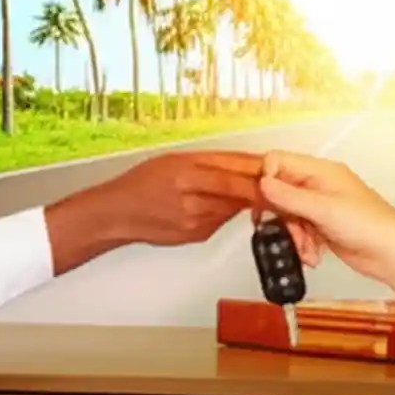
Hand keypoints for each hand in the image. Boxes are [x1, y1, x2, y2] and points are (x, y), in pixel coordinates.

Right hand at [111, 150, 263, 244]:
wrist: (119, 214)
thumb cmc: (142, 183)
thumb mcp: (174, 159)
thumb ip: (211, 161)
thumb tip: (244, 161)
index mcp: (185, 173)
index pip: (232, 174)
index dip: (257, 172)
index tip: (274, 167)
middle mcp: (191, 199)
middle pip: (237, 194)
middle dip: (259, 187)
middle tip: (275, 181)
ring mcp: (195, 221)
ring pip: (233, 207)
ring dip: (244, 199)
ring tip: (249, 188)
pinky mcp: (197, 235)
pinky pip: (221, 219)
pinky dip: (226, 210)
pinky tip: (219, 203)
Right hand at [258, 150, 394, 281]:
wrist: (392, 254)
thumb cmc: (369, 225)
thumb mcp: (323, 208)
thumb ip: (289, 196)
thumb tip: (262, 183)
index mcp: (320, 171)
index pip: (279, 162)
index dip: (267, 179)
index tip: (263, 202)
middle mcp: (319, 184)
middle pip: (281, 191)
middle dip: (279, 214)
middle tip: (277, 228)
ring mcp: (321, 205)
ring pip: (288, 214)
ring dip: (292, 234)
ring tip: (305, 248)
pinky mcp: (323, 225)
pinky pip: (300, 230)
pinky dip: (302, 244)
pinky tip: (312, 255)